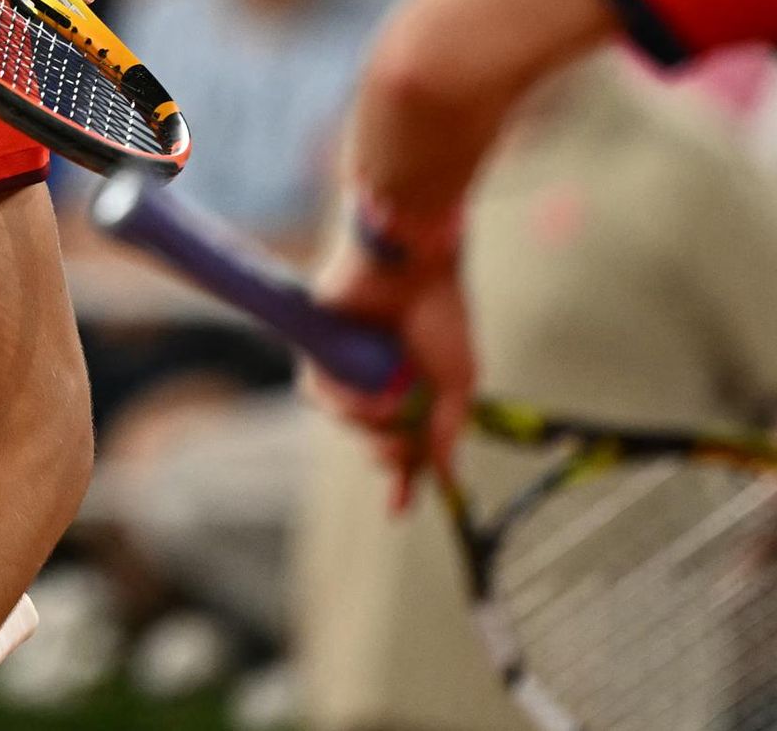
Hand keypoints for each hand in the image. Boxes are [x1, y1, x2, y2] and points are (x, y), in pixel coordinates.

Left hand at [306, 230, 474, 510]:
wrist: (410, 266)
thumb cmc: (440, 313)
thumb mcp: (458, 381)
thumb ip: (447, 429)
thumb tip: (446, 475)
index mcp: (416, 385)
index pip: (406, 442)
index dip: (402, 479)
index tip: (397, 511)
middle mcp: (380, 379)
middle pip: (374, 440)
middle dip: (390, 453)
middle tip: (400, 448)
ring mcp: (349, 367)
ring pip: (346, 422)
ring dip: (370, 425)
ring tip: (392, 405)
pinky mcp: (318, 352)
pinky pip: (319, 396)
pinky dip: (346, 402)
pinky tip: (368, 393)